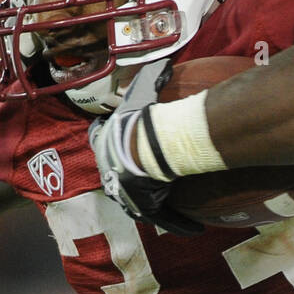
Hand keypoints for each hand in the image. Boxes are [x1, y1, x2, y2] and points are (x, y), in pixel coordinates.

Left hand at [88, 60, 203, 236]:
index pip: (99, 139)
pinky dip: (178, 224)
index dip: (105, 139)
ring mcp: (125, 192)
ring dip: (153, 205)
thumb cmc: (141, 117)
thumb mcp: (144, 90)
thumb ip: (153, 78)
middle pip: (116, 176)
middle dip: (127, 179)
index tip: (112, 140)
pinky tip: (193, 231)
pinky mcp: (142, 206)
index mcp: (105, 141)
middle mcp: (110, 170)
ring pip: (140, 202)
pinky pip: (162, 217)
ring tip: (170, 209)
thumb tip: (166, 63)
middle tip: (148, 181)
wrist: (144, 145)